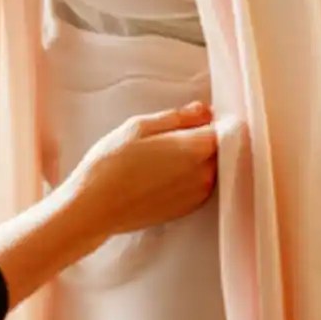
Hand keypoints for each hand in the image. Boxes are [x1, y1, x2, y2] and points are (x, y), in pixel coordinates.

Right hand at [66, 101, 218, 240]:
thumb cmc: (111, 164)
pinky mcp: (188, 209)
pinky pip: (198, 185)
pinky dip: (187, 177)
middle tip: (168, 137)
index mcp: (196, 148)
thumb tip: (202, 110)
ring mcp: (199, 194)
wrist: (95, 207)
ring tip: (160, 158)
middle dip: (202, 139)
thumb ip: (177, 117)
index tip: (192, 118)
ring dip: (194, 159)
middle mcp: (206, 173)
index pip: (225, 127)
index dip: (210, 120)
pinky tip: (159, 175)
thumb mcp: (138, 126)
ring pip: (209, 167)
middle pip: (218, 149)